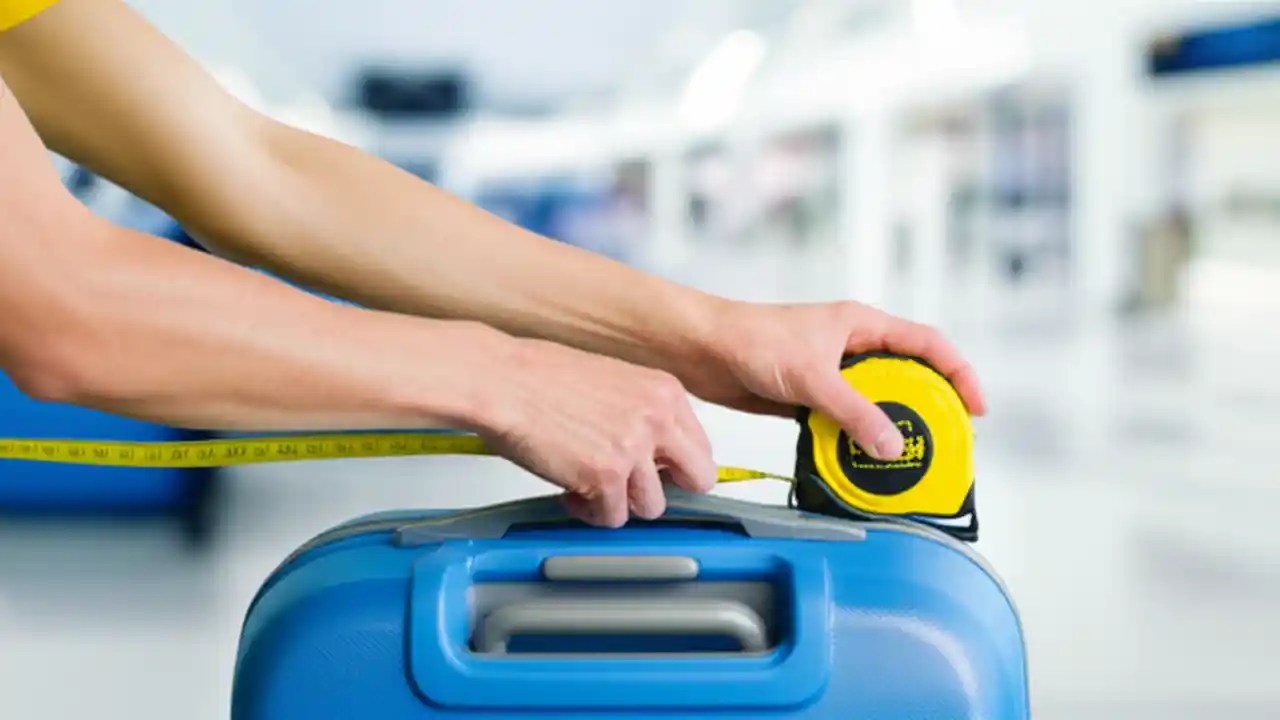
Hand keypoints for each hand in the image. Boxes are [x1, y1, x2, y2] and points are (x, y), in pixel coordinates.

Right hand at [478, 337, 717, 526]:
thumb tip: (655, 453)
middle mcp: (658, 418)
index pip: (701, 446)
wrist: (502, 380)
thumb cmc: (541, 377)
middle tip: (634, 488)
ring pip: (652, 506)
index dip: (675, 465)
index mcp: (665, 391)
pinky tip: (569, 491)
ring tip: (589, 486)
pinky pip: (612, 517)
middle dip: (666, 489)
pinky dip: (590, 511)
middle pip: (698, 479)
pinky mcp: (606, 477)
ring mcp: (635, 449)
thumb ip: (643, 415)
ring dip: (620, 502)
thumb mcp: (614, 382)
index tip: (655, 470)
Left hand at [689, 300, 986, 459]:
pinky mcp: (810, 397)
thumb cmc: (751, 340)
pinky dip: (857, 440)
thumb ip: (854, 412)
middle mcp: (852, 347)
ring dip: (892, 429)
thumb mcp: (811, 377)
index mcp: (862, 325)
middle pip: (908, 376)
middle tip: (945, 442)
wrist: (702, 349)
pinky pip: (846, 421)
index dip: (959, 374)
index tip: (974, 408)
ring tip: (908, 461)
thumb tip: (891, 446)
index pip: (928, 344)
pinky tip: (861, 463)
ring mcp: (832, 373)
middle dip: (930, 408)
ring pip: (877, 402)